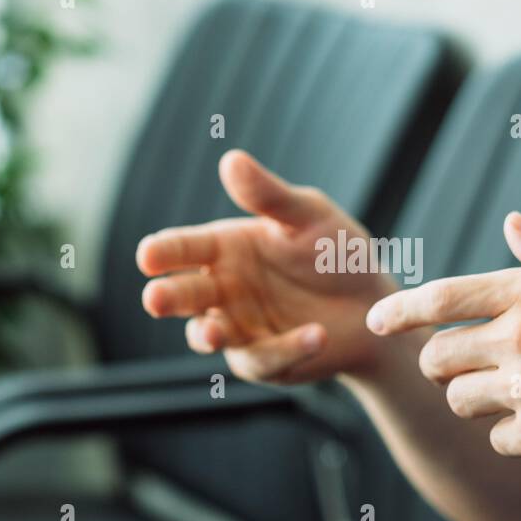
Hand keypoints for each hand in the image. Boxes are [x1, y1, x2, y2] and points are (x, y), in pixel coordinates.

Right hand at [135, 150, 396, 384]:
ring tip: (214, 332)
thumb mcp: (309, 217)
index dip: (164, 252)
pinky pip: (265, 358)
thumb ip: (270, 197)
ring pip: (209, 335)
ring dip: (208, 334)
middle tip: (155, 298)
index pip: (185, 249)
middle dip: (167, 297)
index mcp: (225, 248)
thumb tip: (232, 160)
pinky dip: (287, 349)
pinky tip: (315, 336)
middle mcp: (222, 289)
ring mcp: (239, 328)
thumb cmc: (334, 253)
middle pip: (184, 295)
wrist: (372, 305)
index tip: (148, 255)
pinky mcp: (264, 360)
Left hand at [364, 211, 520, 468]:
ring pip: (458, 398)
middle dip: (441, 362)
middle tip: (462, 365)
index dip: (399, 312)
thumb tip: (510, 225)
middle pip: (437, 355)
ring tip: (511, 391)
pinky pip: (494, 436)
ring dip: (473, 397)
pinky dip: (511, 433)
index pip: (440, 298)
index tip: (376, 321)